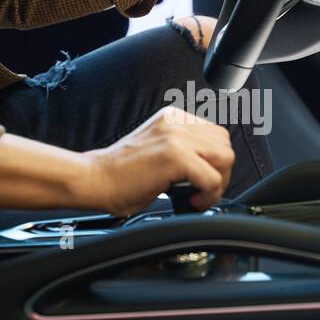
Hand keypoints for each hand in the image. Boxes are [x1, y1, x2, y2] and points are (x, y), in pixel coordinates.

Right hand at [82, 106, 234, 215]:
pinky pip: (212, 178)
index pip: (216, 136)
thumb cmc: (121, 174)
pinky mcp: (175, 156)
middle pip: (225, 145)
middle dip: (220, 173)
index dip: (214, 162)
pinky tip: (190, 201)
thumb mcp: (157, 149)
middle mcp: (176, 122)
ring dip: (217, 184)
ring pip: (225, 160)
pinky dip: (208, 196)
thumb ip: (183, 149)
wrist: (94, 179)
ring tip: (197, 195)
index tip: (201, 181)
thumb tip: (211, 168)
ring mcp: (176, 137)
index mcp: (173, 118)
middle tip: (202, 191)